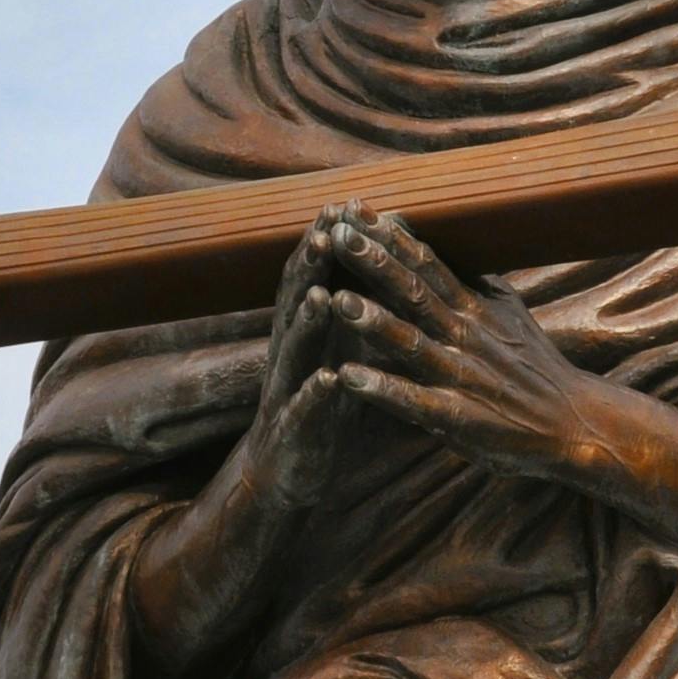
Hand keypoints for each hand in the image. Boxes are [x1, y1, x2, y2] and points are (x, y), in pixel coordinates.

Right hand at [251, 213, 375, 511]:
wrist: (288, 474)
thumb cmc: (324, 407)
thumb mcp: (343, 354)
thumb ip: (359, 315)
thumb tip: (389, 270)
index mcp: (310, 334)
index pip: (318, 279)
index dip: (329, 244)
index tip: (347, 204)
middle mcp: (293, 354)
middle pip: (298, 302)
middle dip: (311, 266)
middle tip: (326, 229)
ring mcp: (289, 392)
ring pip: (294, 350)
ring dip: (306, 322)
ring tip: (321, 294)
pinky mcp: (295, 431)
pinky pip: (303, 410)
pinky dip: (314, 395)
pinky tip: (328, 380)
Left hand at [305, 206, 610, 482]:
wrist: (575, 424)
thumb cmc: (536, 369)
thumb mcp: (509, 315)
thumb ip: (476, 283)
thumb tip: (452, 245)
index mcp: (474, 308)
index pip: (427, 263)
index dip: (390, 236)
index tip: (355, 208)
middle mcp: (466, 335)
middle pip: (415, 292)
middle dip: (375, 262)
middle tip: (337, 233)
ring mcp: (461, 375)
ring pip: (412, 342)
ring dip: (373, 321)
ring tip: (335, 299)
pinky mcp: (458, 417)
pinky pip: (414, 400)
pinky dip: (382, 387)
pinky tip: (346, 376)